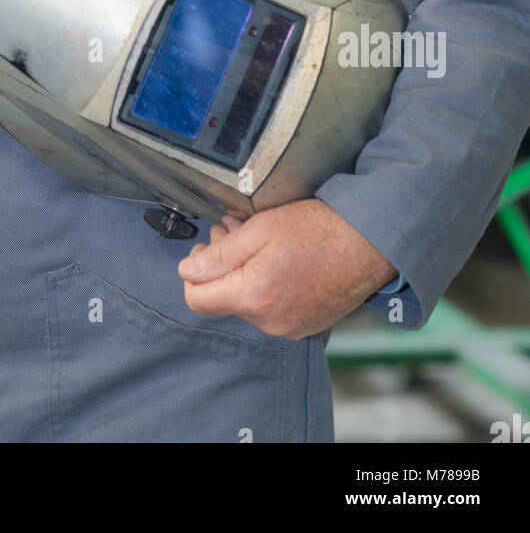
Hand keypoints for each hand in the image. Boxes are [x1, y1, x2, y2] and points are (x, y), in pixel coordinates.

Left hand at [177, 198, 398, 339]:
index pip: (196, 300)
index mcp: (253, 297)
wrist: (370, 243)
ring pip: (248, 303)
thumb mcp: (261, 230)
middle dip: (222, 265)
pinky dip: (268, 286)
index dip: (194, 271)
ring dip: (245, 273)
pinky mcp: (305, 326)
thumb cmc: (319, 230)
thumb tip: (188, 270)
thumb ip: (220, 255)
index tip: (207, 247)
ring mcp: (288, 328)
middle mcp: (268, 322)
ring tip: (260, 241)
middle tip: (233, 231)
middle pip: (223, 299)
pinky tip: (279, 260)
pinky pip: (272, 309)